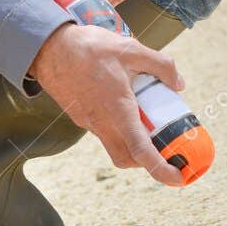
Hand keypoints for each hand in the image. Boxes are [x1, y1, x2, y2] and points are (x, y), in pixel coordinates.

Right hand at [28, 21, 185, 186]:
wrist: (48, 47)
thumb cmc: (88, 48)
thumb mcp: (131, 49)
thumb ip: (160, 65)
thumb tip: (178, 83)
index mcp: (117, 111)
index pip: (141, 151)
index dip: (161, 169)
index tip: (178, 178)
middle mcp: (102, 123)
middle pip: (127, 158)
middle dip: (148, 161)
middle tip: (166, 147)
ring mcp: (89, 122)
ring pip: (114, 145)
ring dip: (133, 141)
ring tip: (147, 117)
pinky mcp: (81, 116)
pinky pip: (104, 131)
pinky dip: (118, 127)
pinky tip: (124, 103)